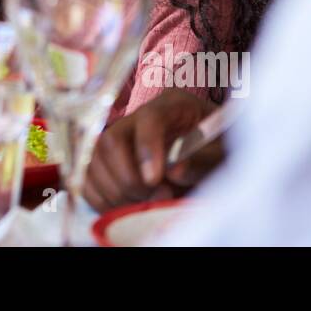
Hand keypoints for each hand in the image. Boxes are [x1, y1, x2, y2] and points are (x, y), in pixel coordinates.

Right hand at [83, 89, 225, 211]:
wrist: (209, 152)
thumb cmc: (217, 148)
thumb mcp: (222, 152)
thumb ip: (202, 161)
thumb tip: (174, 171)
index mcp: (171, 105)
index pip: (149, 118)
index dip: (147, 148)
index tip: (154, 180)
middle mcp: (137, 118)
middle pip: (111, 140)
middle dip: (127, 177)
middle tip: (153, 196)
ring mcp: (119, 137)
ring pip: (94, 160)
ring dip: (114, 191)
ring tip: (143, 203)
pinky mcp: (108, 160)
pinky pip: (88, 178)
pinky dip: (101, 198)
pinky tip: (125, 206)